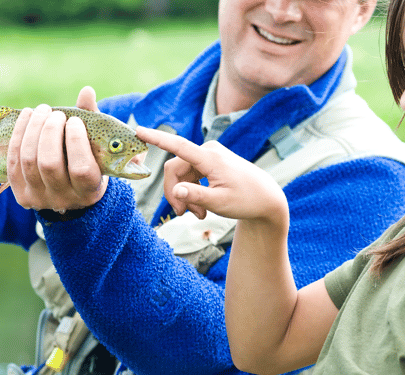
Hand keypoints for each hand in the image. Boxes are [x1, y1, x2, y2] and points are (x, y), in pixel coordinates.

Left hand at [7, 86, 106, 211]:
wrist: (70, 195)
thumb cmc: (89, 164)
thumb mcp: (96, 148)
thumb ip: (93, 121)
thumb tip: (86, 91)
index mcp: (89, 191)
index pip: (80, 169)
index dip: (76, 141)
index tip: (75, 121)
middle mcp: (64, 199)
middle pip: (49, 163)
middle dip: (50, 132)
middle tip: (56, 114)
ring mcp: (39, 198)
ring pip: (29, 160)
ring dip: (33, 129)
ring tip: (42, 110)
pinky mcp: (21, 194)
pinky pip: (14, 161)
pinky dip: (19, 135)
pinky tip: (28, 116)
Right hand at [135, 128, 287, 225]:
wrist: (267, 198)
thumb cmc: (247, 200)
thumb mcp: (220, 203)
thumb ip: (196, 196)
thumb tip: (176, 192)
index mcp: (210, 158)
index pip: (178, 146)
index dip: (156, 139)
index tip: (138, 130)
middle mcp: (208, 151)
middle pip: (175, 169)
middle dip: (176, 193)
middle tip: (183, 215)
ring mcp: (209, 156)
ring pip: (182, 175)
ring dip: (186, 196)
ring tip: (198, 215)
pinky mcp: (210, 162)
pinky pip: (191, 176)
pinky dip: (193, 192)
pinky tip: (201, 208)